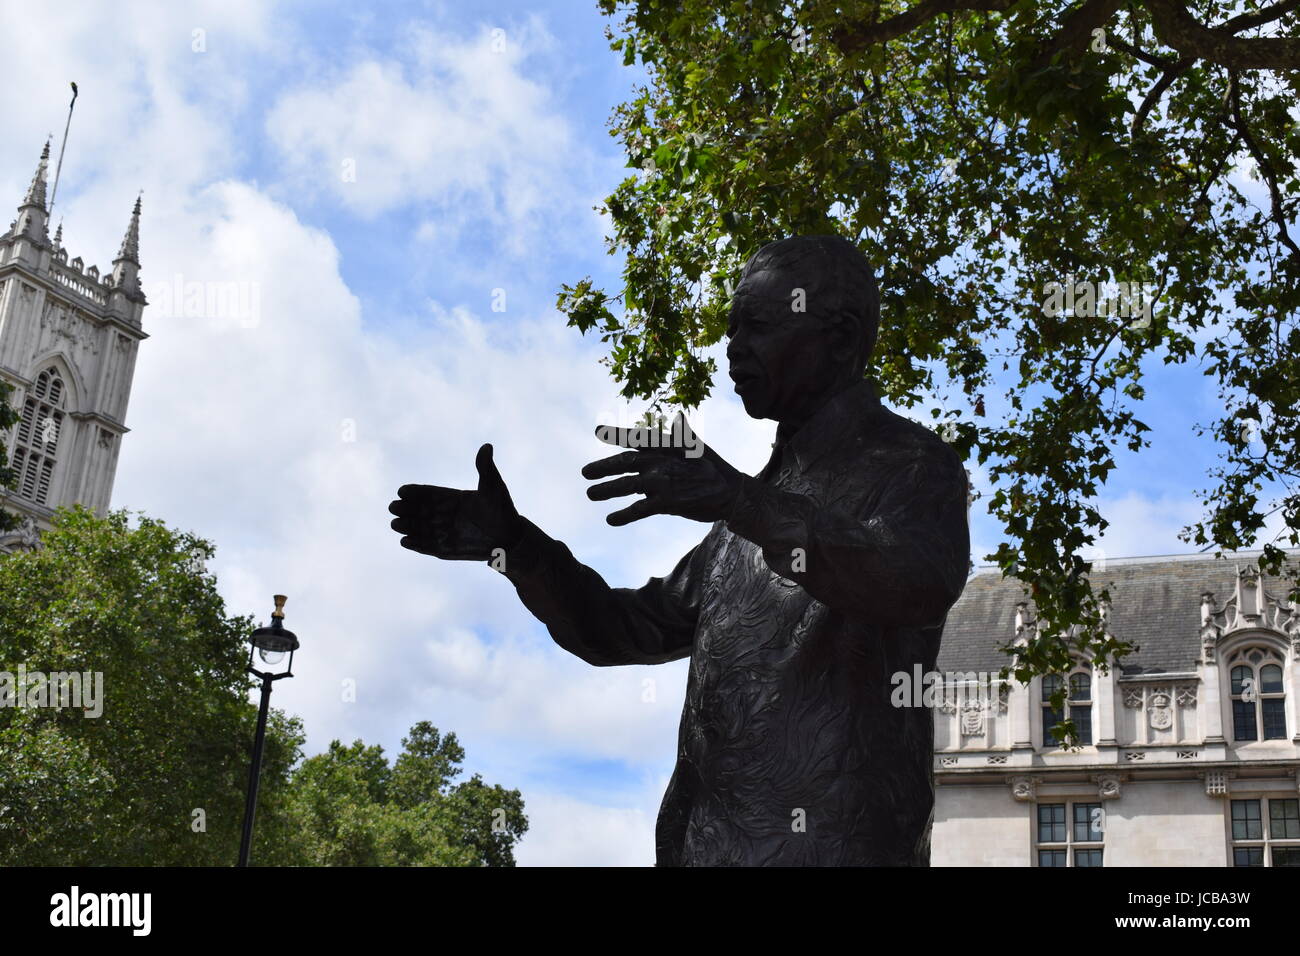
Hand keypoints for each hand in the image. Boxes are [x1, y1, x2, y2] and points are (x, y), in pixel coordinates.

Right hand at [389, 443, 522, 559]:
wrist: (510, 538)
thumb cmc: (502, 510)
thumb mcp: (494, 487)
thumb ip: (486, 469)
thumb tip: (487, 446)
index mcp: (451, 498)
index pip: (428, 493)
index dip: (414, 492)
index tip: (403, 491)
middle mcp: (444, 514)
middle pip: (418, 510)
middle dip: (405, 508)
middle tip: (394, 507)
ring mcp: (443, 532)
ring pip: (419, 528)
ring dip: (406, 526)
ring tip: (396, 524)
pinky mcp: (445, 549)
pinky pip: (427, 546)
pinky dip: (416, 545)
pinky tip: (405, 542)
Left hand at [583, 414, 744, 525]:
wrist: (732, 492)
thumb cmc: (714, 467)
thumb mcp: (698, 445)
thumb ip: (682, 433)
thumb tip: (679, 416)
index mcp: (668, 446)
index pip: (638, 438)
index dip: (617, 434)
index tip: (598, 431)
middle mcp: (662, 461)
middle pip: (625, 462)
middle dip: (603, 466)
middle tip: (585, 472)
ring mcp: (663, 482)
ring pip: (626, 485)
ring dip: (606, 489)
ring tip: (590, 493)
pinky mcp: (667, 503)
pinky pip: (639, 509)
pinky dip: (623, 515)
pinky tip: (611, 519)